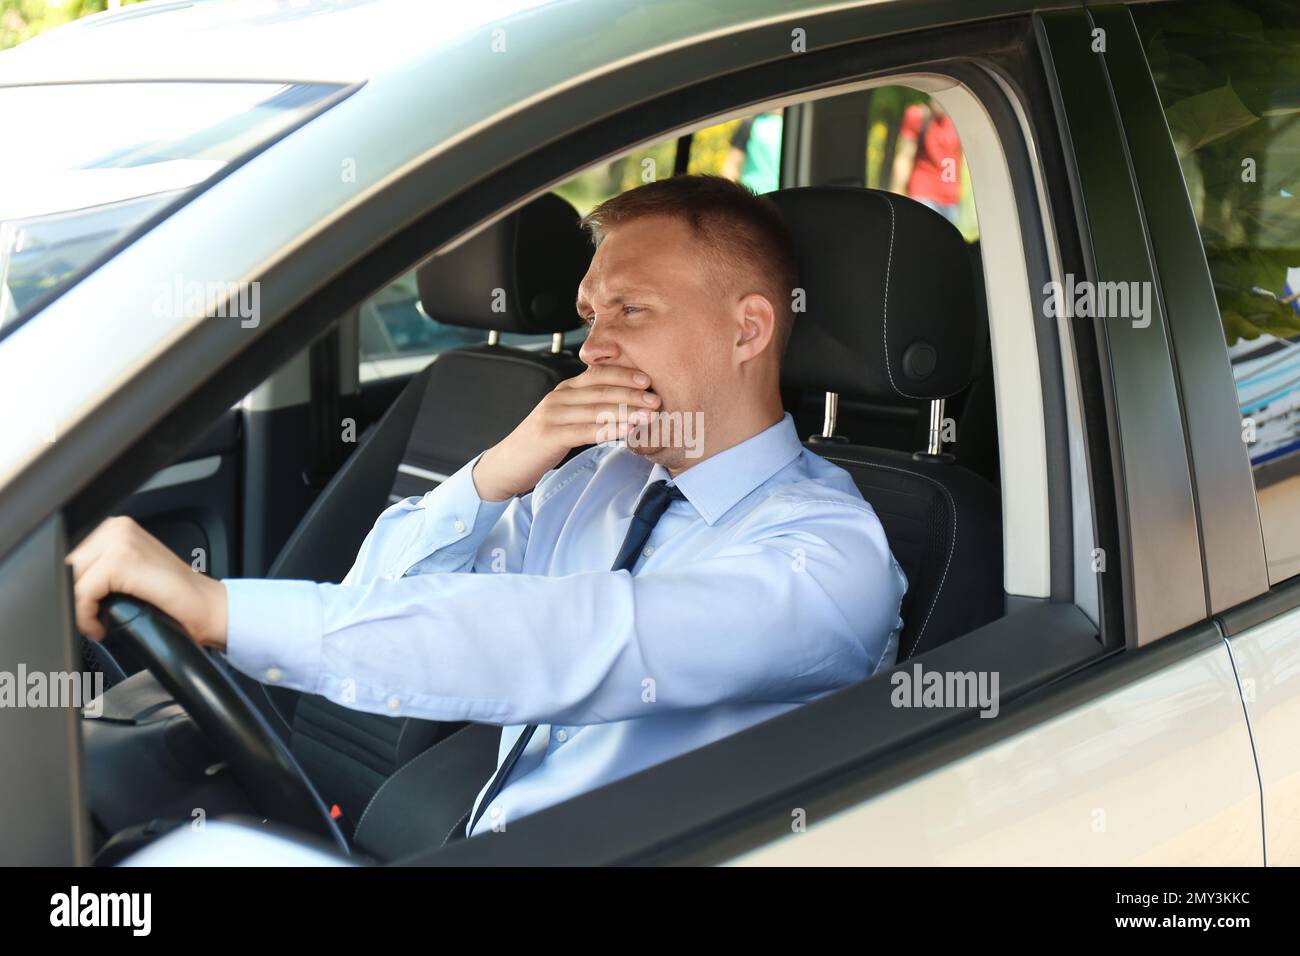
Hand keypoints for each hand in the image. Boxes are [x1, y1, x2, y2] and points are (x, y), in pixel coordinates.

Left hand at [65, 516, 227, 648]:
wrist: (210, 610)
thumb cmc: (175, 601)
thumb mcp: (129, 579)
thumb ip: (100, 574)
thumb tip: (67, 586)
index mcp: (118, 529)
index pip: (70, 558)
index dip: (73, 588)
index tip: (86, 610)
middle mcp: (118, 528)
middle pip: (67, 567)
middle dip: (75, 599)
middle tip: (94, 619)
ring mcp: (121, 541)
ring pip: (72, 578)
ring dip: (81, 607)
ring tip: (99, 621)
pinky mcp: (122, 560)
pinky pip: (83, 592)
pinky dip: (87, 616)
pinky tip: (102, 626)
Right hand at [472, 365, 660, 500]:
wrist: (506, 464)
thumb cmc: (541, 444)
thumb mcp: (566, 419)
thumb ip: (588, 409)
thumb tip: (623, 407)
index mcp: (565, 389)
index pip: (598, 374)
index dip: (624, 374)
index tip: (649, 380)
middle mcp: (559, 397)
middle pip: (601, 389)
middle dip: (632, 394)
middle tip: (657, 399)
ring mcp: (552, 415)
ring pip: (596, 409)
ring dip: (626, 411)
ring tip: (649, 416)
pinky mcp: (549, 436)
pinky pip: (584, 430)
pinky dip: (607, 429)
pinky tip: (625, 431)